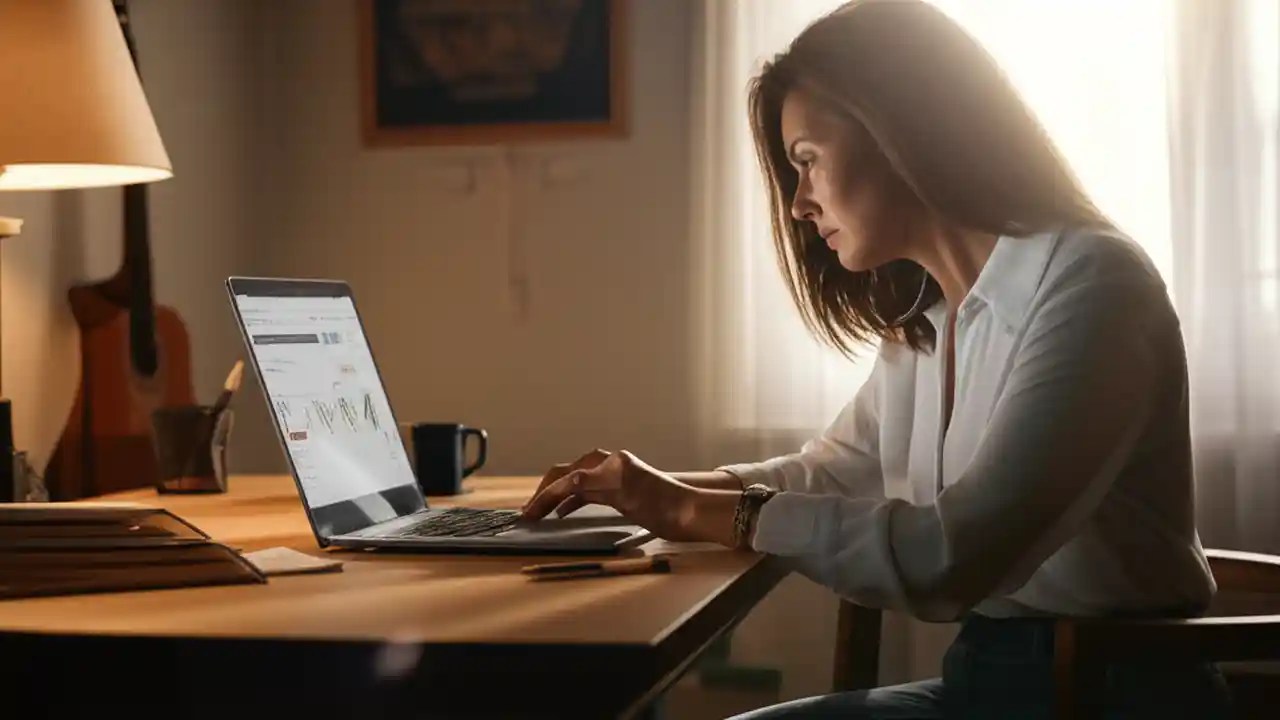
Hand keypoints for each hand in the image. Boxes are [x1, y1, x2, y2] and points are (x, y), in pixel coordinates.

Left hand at [522, 449, 738, 544]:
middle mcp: (612, 462)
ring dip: (547, 494)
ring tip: (533, 513)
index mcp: (613, 466)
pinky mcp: (618, 481)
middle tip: (529, 511)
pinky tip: (554, 511)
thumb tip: (563, 505)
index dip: (550, 489)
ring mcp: (615, 470)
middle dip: (543, 490)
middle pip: (565, 470)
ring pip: (569, 476)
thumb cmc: (662, 509)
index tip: (534, 507)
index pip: (573, 472)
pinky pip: (579, 484)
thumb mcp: (624, 501)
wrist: (691, 510)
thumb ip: (596, 497)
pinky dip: (561, 496)